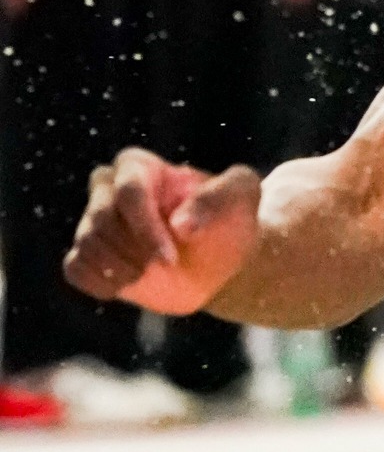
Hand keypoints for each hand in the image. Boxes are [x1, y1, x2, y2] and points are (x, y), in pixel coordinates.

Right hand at [64, 148, 261, 315]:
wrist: (222, 257)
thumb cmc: (231, 216)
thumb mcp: (242, 195)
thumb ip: (220, 196)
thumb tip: (180, 224)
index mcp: (141, 166)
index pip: (128, 191)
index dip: (145, 228)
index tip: (170, 258)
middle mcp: (110, 189)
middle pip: (101, 219)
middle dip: (133, 250)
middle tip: (166, 267)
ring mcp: (95, 222)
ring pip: (86, 243)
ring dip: (118, 268)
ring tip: (150, 275)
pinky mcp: (90, 254)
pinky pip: (74, 267)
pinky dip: (98, 281)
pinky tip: (127, 285)